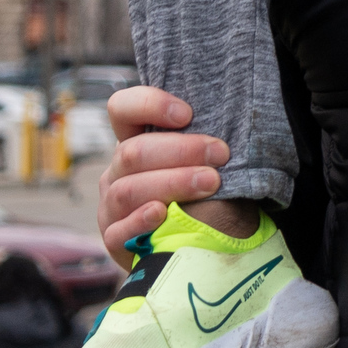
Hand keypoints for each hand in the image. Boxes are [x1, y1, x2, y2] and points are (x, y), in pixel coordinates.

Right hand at [96, 87, 230, 263]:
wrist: (199, 243)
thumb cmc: (205, 194)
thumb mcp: (203, 162)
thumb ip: (205, 143)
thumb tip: (235, 122)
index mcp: (135, 143)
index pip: (122, 109)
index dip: (149, 104)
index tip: (188, 114)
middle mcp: (117, 173)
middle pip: (133, 152)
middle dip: (182, 150)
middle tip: (221, 154)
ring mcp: (111, 208)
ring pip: (127, 189)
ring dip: (173, 182)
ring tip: (211, 183)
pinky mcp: (116, 242)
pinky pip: (118, 232)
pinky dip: (140, 221)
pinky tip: (162, 214)